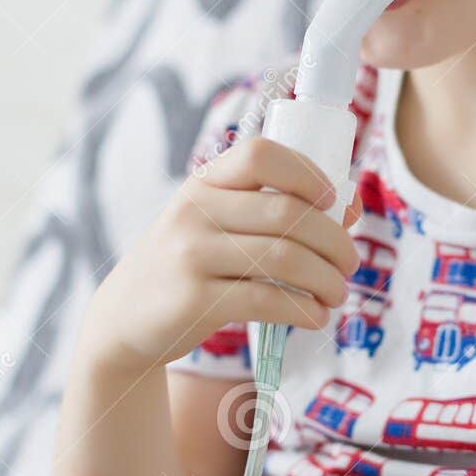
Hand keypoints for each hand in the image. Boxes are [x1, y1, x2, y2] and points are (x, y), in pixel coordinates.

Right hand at [80, 135, 363, 373]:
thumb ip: (276, 211)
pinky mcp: (195, 300)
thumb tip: (351, 206)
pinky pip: (267, 299)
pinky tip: (315, 316)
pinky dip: (304, 309)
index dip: (307, 172)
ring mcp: (191, 254)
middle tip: (350, 262)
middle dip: (334, 240)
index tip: (332, 200)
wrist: (124, 320)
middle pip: (288, 213)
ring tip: (338, 293)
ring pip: (285, 257)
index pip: (261, 155)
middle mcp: (194, 211)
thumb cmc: (187, 267)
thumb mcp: (216, 227)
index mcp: (203, 183)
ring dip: (327, 279)